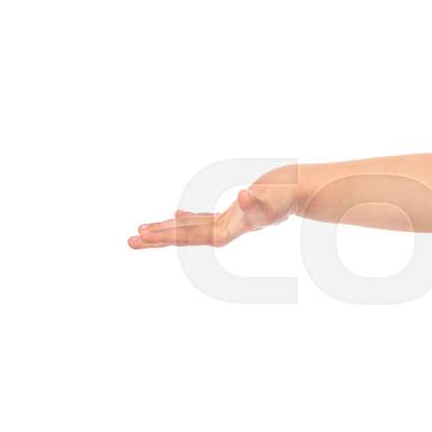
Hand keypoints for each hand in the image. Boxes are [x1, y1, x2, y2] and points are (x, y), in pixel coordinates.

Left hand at [128, 182, 296, 248]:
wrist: (302, 191)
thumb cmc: (287, 196)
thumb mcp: (272, 200)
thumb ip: (257, 204)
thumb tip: (242, 197)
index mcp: (231, 229)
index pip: (193, 235)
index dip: (169, 235)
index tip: (145, 234)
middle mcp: (227, 229)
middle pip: (186, 236)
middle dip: (158, 238)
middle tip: (130, 241)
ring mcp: (229, 222)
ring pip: (191, 229)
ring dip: (167, 230)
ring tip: (141, 232)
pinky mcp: (232, 214)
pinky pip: (204, 220)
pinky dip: (188, 219)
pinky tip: (177, 216)